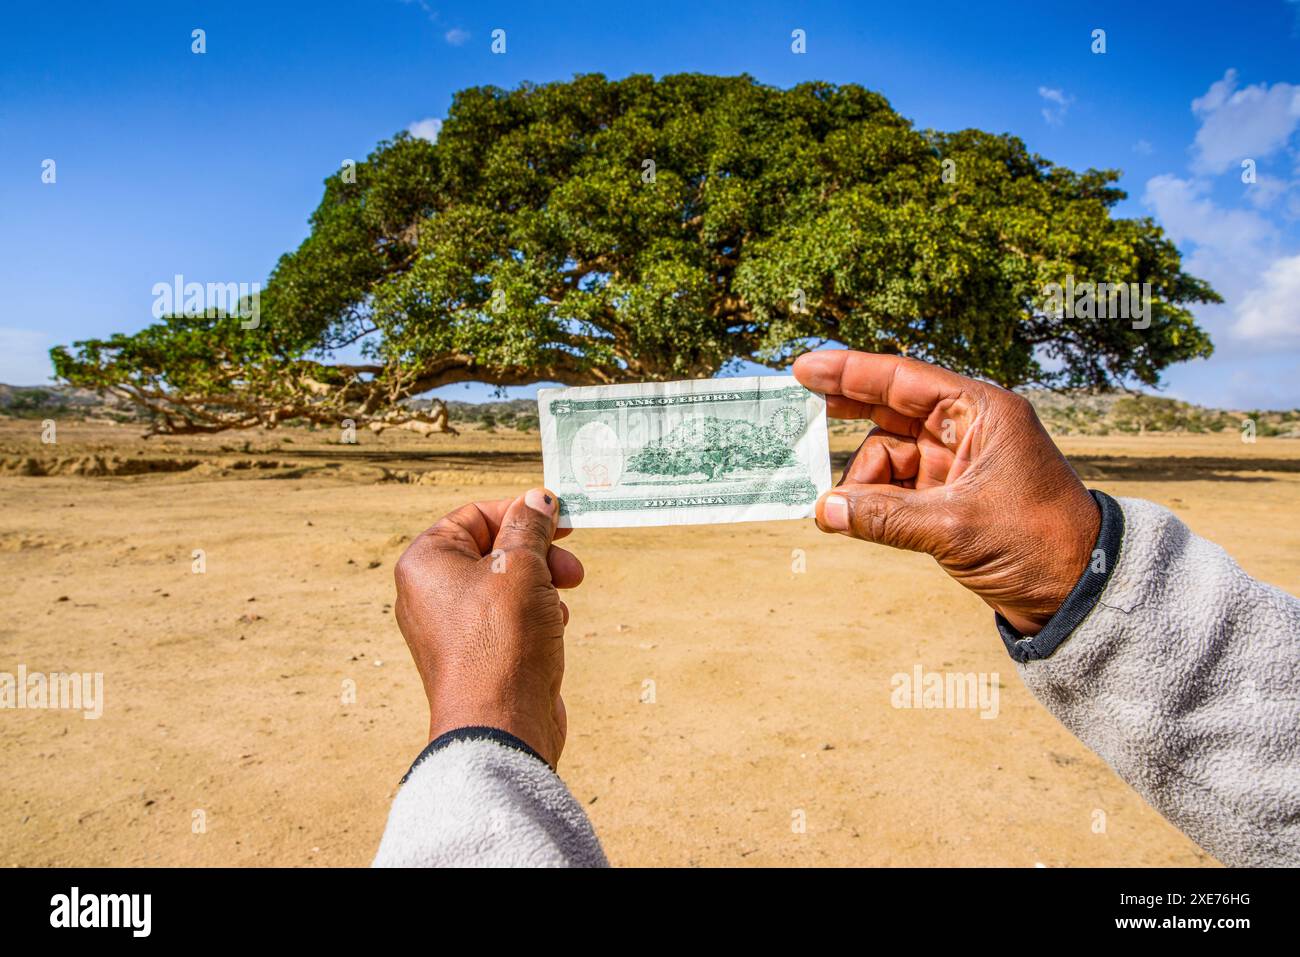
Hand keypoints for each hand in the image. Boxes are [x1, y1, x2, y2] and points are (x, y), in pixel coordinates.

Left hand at [393, 488, 581, 765]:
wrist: (500, 724)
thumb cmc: (502, 640)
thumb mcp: (522, 567)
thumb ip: (530, 527)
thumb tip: (538, 498)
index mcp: (426, 561)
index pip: (476, 515)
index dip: (521, 512)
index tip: (561, 518)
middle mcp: (429, 592)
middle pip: (493, 550)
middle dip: (538, 554)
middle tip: (572, 566)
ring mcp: (450, 626)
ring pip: (505, 585)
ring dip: (541, 587)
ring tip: (559, 605)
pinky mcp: (474, 654)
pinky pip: (506, 619)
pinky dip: (534, 616)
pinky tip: (554, 629)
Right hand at [793, 351, 1099, 634]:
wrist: (1077, 593)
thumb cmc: (1036, 543)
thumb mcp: (955, 528)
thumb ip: (884, 517)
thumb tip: (824, 511)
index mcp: (982, 413)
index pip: (904, 380)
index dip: (850, 372)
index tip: (804, 368)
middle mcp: (968, 430)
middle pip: (891, 409)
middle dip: (846, 413)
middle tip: (798, 412)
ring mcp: (957, 464)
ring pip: (887, 458)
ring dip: (860, 484)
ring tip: (840, 512)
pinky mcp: (950, 498)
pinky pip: (895, 490)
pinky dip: (872, 504)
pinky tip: (851, 520)